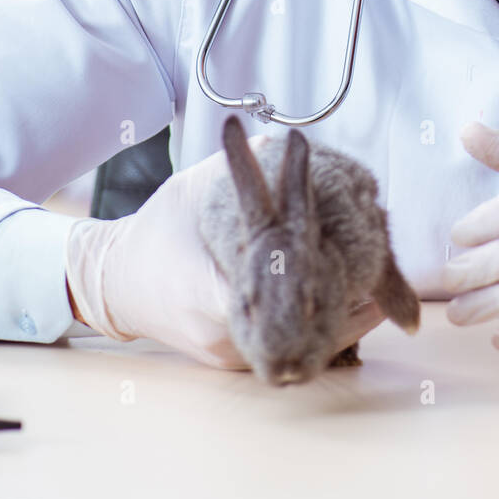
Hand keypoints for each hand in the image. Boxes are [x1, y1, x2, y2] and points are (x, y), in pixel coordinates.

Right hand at [66, 139, 390, 369]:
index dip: (327, 281)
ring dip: (339, 317)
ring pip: (300, 344)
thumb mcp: (192, 190)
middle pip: (304, 327)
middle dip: (348, 301)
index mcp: (214, 293)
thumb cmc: (155, 232)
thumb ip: (237, 168)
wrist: (115, 283)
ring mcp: (231, 354)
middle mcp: (227, 334)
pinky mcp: (235, 358)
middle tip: (383, 280)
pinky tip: (348, 306)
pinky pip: (287, 346)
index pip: (285, 294)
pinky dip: (315, 326)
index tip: (360, 264)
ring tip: (379, 293)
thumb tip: (280, 141)